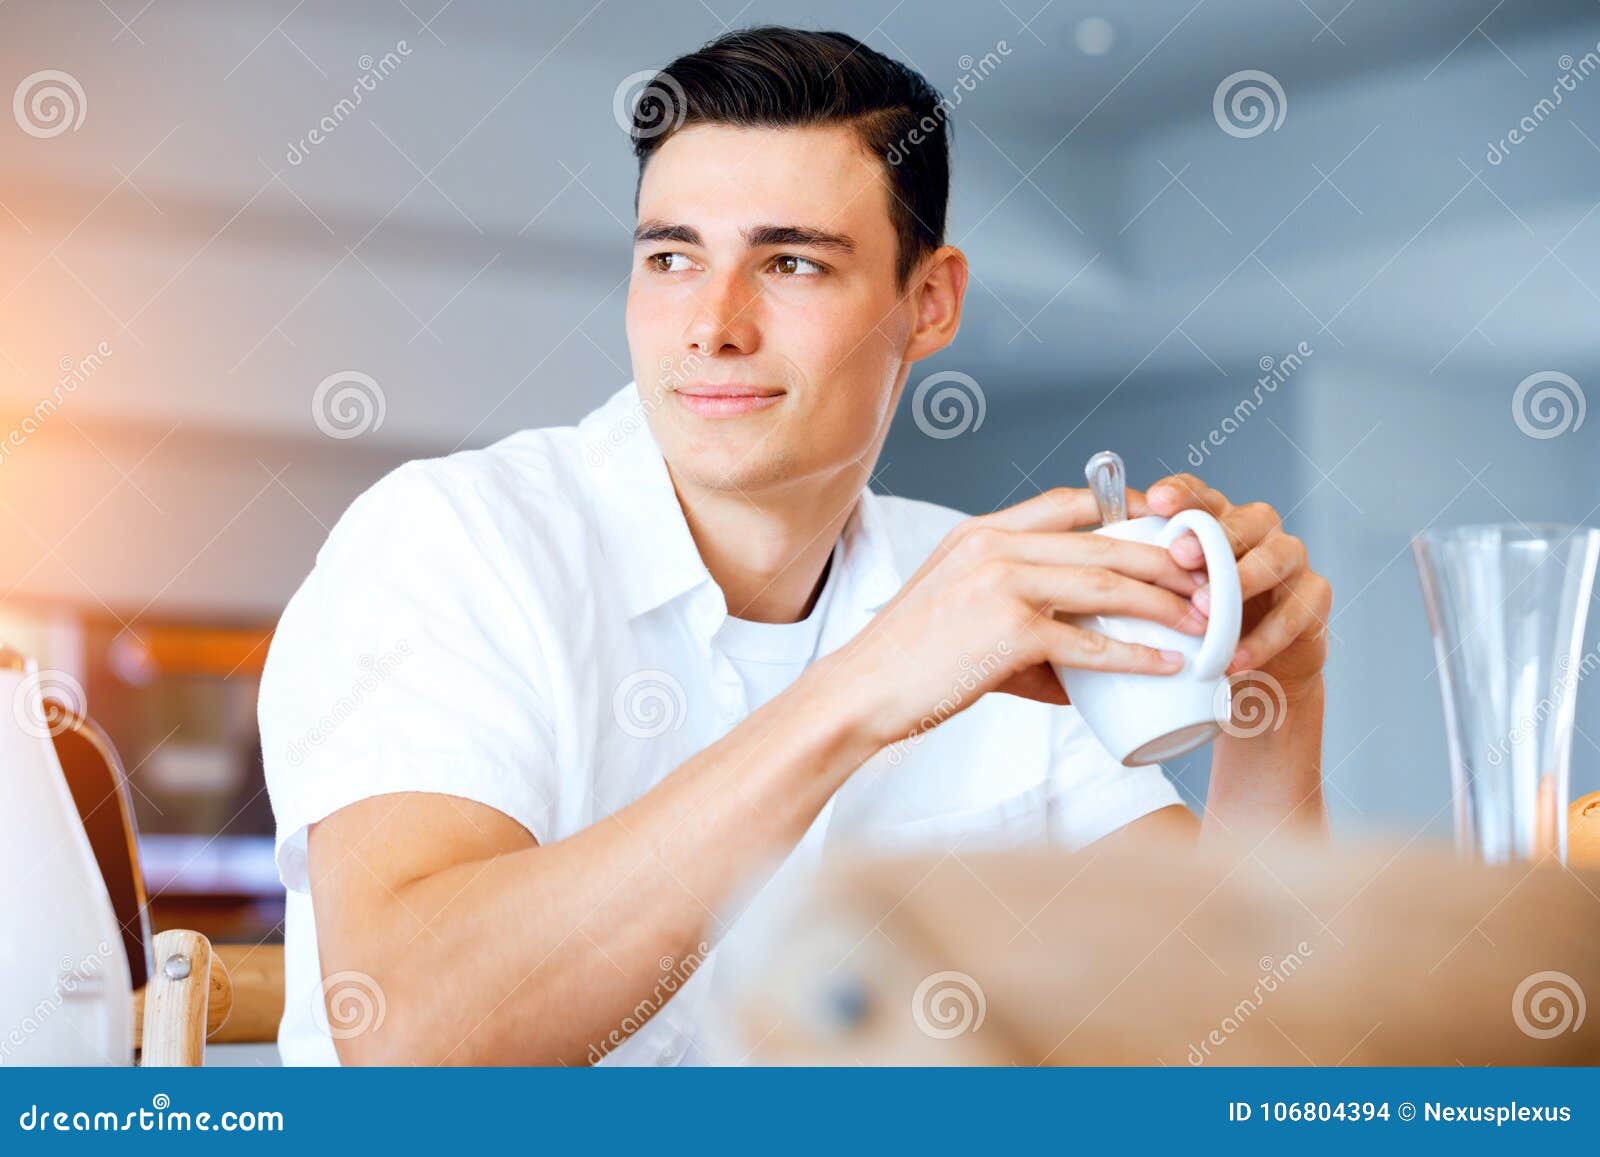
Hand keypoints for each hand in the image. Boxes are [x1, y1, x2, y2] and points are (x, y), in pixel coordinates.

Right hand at [832, 486, 1207, 747]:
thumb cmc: (910, 660)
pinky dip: (1137, 656)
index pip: (1067, 503)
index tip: (1166, 526)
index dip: (1123, 509)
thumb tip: (1082, 668)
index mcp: (981, 533)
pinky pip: (1091, 643)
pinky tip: (1167, 666)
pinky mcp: (1011, 631)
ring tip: (1202, 623)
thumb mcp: (959, 610)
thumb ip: (1021, 622)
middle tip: (1206, 582)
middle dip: (1165, 562)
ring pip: (1109, 585)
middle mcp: (995, 546)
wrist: (863, 690)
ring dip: (1165, 605)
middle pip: (1104, 542)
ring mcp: (1004, 584)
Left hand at [1145, 473, 1330, 699]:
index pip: (1200, 496)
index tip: (1154, 501)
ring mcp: (1291, 561)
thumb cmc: (1204, 627)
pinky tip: (1233, 657)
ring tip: (1207, 609)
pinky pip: (1295, 613)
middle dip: (1211, 536)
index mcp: (1219, 521)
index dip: (1180, 494)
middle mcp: (1258, 532)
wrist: (1257, 675)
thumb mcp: (1171, 600)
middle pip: (1242, 520)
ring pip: (1275, 558)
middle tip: (1180, 555)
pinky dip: (1262, 639)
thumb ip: (1147, 578)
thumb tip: (1094, 573)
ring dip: (1239, 583)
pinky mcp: (1316, 598)